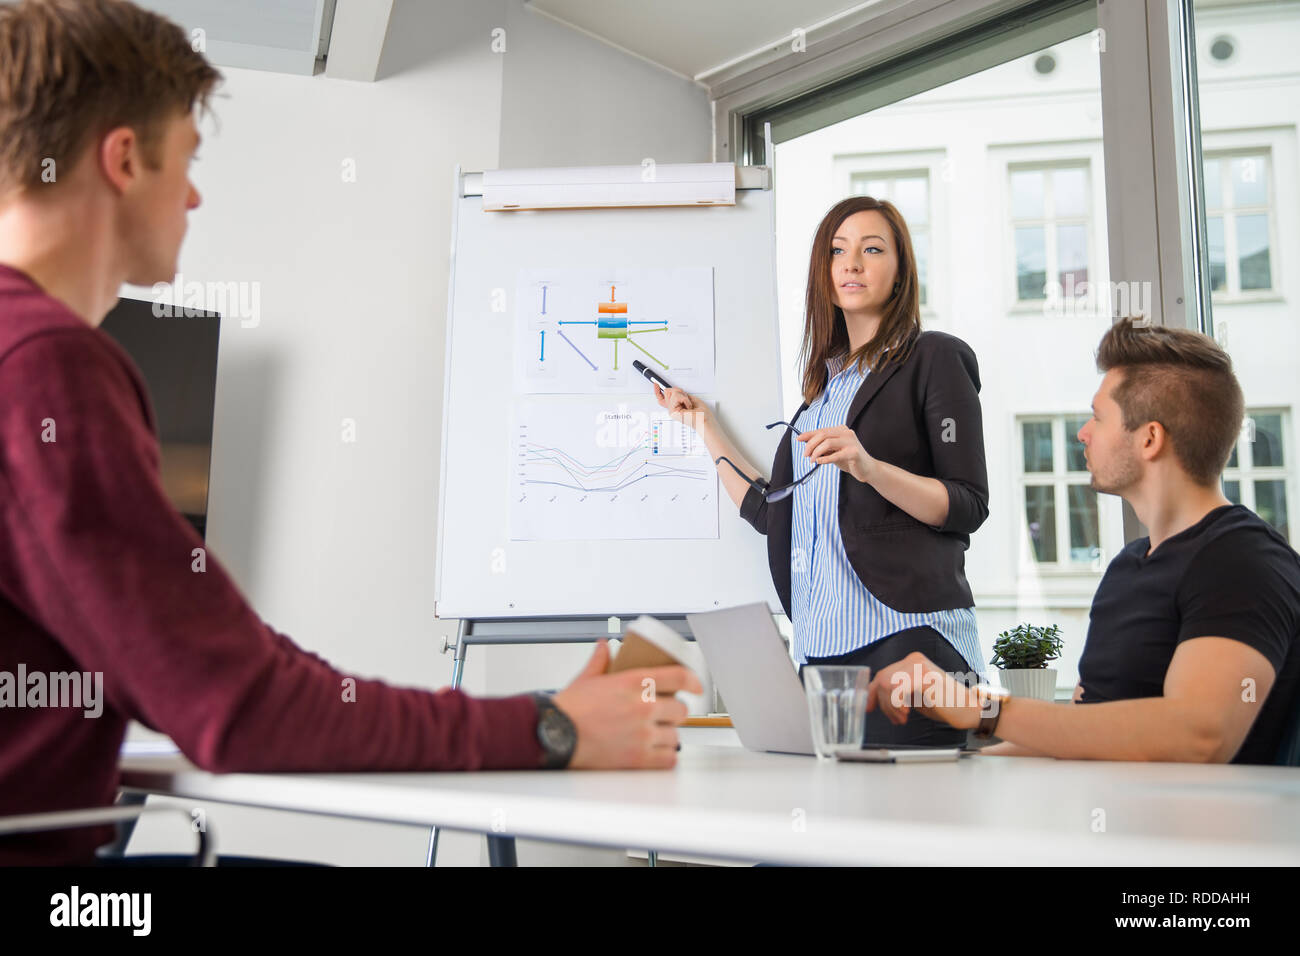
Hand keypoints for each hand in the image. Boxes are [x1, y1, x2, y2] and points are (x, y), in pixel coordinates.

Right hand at [552, 640, 702, 768]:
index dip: (694, 681)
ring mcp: (643, 734)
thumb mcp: (586, 678)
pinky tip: (656, 753)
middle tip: (664, 715)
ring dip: (668, 736)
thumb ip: (601, 661)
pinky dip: (665, 757)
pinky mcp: (639, 758)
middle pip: (681, 710)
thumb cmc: (568, 709)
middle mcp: (643, 707)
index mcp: (634, 683)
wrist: (554, 736)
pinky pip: (669, 759)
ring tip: (655, 735)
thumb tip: (605, 646)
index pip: (680, 677)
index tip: (697, 686)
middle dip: (674, 713)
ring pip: (676, 736)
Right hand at [652, 382, 711, 431]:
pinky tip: (688, 406)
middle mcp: (672, 410)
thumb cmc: (701, 413)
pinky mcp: (673, 411)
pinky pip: (676, 397)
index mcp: (675, 408)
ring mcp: (672, 411)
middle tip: (685, 397)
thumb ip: (681, 395)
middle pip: (667, 392)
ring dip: (683, 396)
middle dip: (678, 390)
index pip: (662, 399)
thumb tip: (674, 390)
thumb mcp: (691, 399)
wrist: (704, 420)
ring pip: (672, 392)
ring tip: (688, 404)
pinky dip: (684, 399)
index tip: (656, 384)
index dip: (657, 391)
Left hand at [797, 426, 875, 482]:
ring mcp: (851, 442)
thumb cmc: (849, 460)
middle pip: (823, 435)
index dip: (808, 434)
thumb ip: (822, 446)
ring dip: (816, 452)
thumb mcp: (833, 451)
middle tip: (805, 454)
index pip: (821, 430)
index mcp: (841, 430)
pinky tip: (818, 461)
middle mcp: (846, 433)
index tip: (798, 439)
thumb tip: (806, 443)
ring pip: (827, 443)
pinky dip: (824, 459)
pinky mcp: (854, 453)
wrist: (867, 469)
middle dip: (810, 444)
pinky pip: (835, 455)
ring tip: (812, 460)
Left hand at [865, 651, 982, 730]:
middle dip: (883, 702)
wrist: (971, 709)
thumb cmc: (945, 704)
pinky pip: (898, 689)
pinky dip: (897, 704)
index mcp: (911, 661)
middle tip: (896, 718)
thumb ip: (896, 692)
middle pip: (882, 679)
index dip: (871, 692)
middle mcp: (914, 660)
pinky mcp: (925, 678)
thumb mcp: (915, 696)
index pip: (883, 674)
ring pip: (887, 684)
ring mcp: (920, 667)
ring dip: (890, 706)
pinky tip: (907, 713)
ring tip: (902, 717)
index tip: (869, 708)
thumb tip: (873, 697)